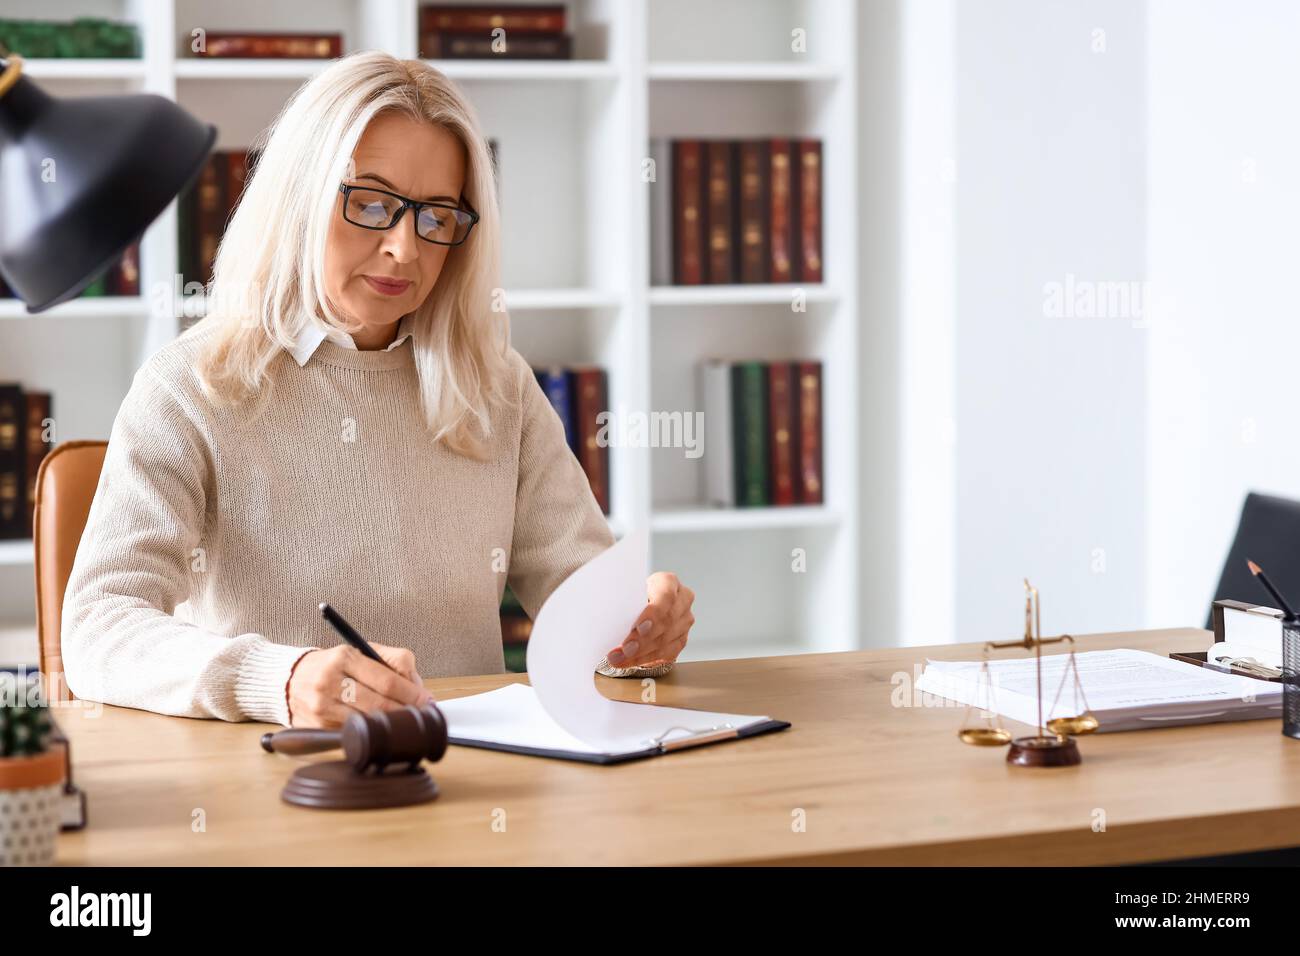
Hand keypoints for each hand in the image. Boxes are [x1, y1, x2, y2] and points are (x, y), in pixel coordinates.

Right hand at [286, 643, 432, 727]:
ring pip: (367, 721)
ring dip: (389, 722)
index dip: (411, 693)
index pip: (387, 680)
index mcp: (344, 657)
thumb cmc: (334, 665)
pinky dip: (368, 730)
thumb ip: (394, 662)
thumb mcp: (361, 652)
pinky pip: (352, 732)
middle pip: (379, 704)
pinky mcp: (316, 726)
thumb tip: (418, 686)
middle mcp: (329, 681)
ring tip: (401, 719)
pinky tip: (376, 726)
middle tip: (419, 713)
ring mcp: (321, 706)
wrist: (289, 678)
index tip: (426, 700)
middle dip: (404, 710)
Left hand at [606, 572, 694, 667]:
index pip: (666, 596)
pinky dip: (646, 660)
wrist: (640, 604)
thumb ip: (624, 602)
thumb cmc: (632, 596)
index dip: (653, 614)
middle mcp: (682, 600)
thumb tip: (610, 618)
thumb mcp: (628, 591)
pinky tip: (630, 662)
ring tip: (620, 658)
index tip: (637, 628)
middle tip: (625, 650)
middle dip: (643, 640)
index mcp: (668, 582)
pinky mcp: (681, 639)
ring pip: (667, 641)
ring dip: (641, 654)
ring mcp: (684, 621)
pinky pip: (667, 654)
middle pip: (667, 622)